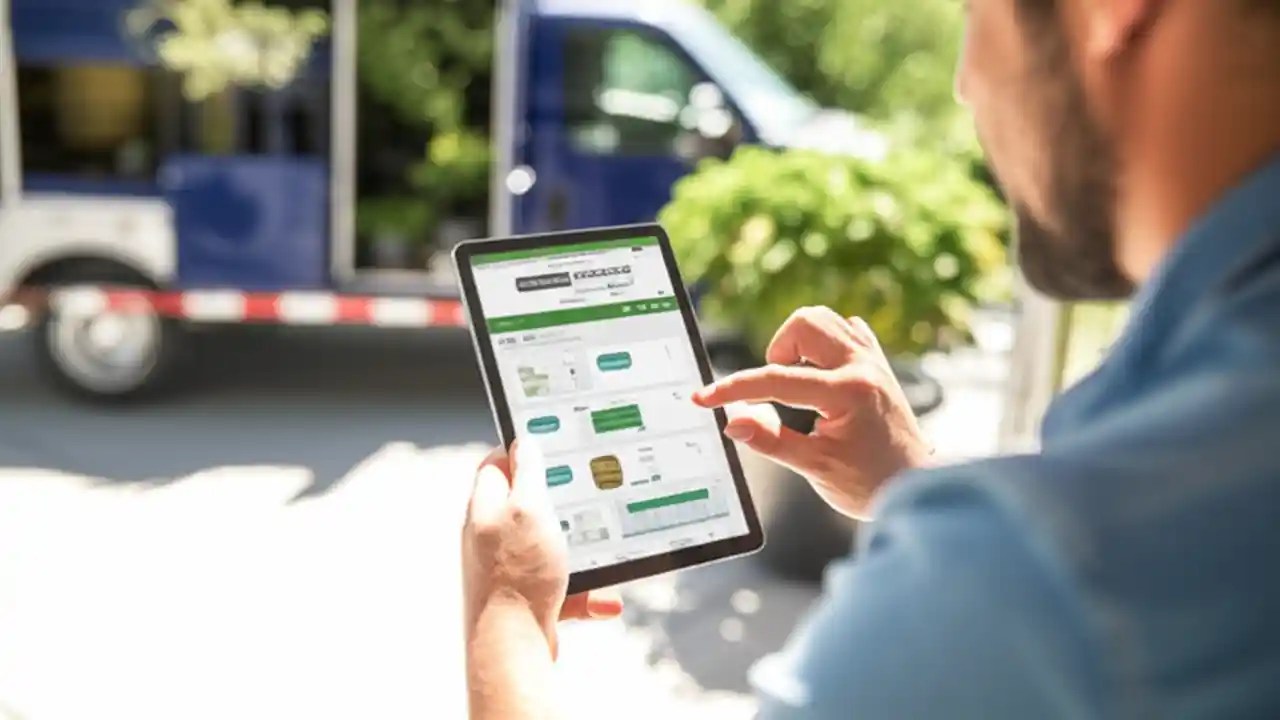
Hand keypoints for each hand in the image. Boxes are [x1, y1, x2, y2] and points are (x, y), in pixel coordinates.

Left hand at [462, 441, 622, 656]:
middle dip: (563, 504)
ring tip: (605, 554)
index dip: (522, 451)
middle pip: (528, 505)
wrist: (511, 647)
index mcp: (486, 508)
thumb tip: (524, 441)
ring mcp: (507, 568)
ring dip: (582, 553)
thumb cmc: (518, 574)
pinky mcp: (526, 597)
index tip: (552, 446)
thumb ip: (528, 473)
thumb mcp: (528, 509)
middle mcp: (491, 536)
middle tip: (587, 496)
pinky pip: (563, 586)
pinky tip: (606, 601)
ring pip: (552, 547)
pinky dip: (585, 593)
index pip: (496, 465)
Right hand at [693, 307, 930, 519]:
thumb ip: (770, 442)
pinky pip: (845, 329)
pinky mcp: (877, 362)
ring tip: (796, 382)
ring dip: (798, 343)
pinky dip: (822, 344)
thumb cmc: (871, 484)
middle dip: (777, 351)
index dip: (734, 388)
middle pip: (804, 323)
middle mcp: (863, 367)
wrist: (917, 486)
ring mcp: (873, 360)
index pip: (777, 380)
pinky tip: (819, 374)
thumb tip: (733, 422)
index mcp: (848, 394)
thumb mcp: (816, 468)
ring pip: (824, 319)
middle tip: (776, 389)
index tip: (705, 398)